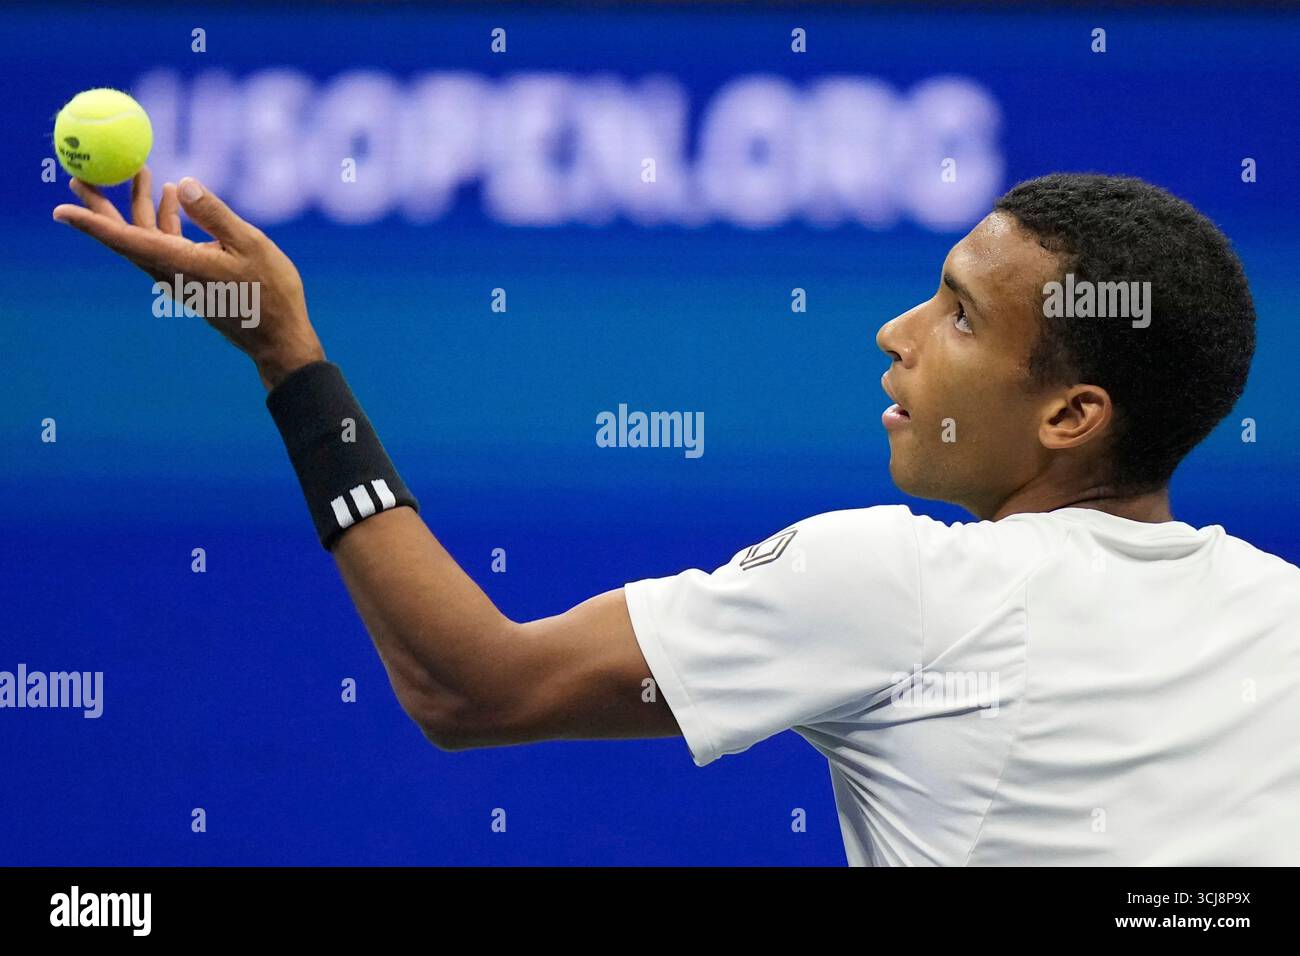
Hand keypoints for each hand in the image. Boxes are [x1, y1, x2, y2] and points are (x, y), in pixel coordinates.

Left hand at [52, 167, 325, 389]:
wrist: (278, 337)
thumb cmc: (271, 294)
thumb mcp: (252, 246)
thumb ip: (216, 215)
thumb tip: (183, 183)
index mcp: (180, 264)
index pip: (126, 239)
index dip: (92, 222)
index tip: (60, 209)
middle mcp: (170, 271)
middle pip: (124, 235)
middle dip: (101, 204)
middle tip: (80, 173)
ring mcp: (179, 276)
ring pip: (145, 236)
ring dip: (138, 203)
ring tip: (136, 171)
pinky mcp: (189, 278)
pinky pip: (164, 243)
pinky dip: (162, 217)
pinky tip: (171, 196)